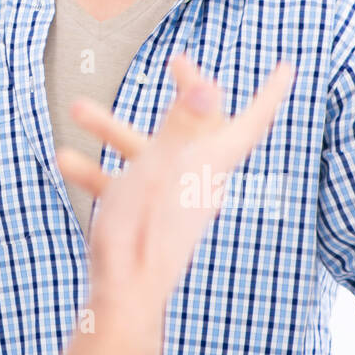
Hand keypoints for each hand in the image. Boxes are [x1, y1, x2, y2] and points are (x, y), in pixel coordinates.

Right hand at [57, 53, 294, 354]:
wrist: (124, 293)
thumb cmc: (145, 230)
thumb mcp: (160, 166)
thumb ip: (181, 125)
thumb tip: (209, 86)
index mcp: (211, 162)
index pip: (252, 120)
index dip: (271, 91)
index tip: (286, 67)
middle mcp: (198, 177)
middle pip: (199, 124)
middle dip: (187, 90)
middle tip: (176, 61)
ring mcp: (172, 197)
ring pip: (148, 150)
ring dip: (113, 127)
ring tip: (77, 107)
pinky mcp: (146, 215)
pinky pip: (123, 182)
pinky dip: (98, 168)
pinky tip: (68, 161)